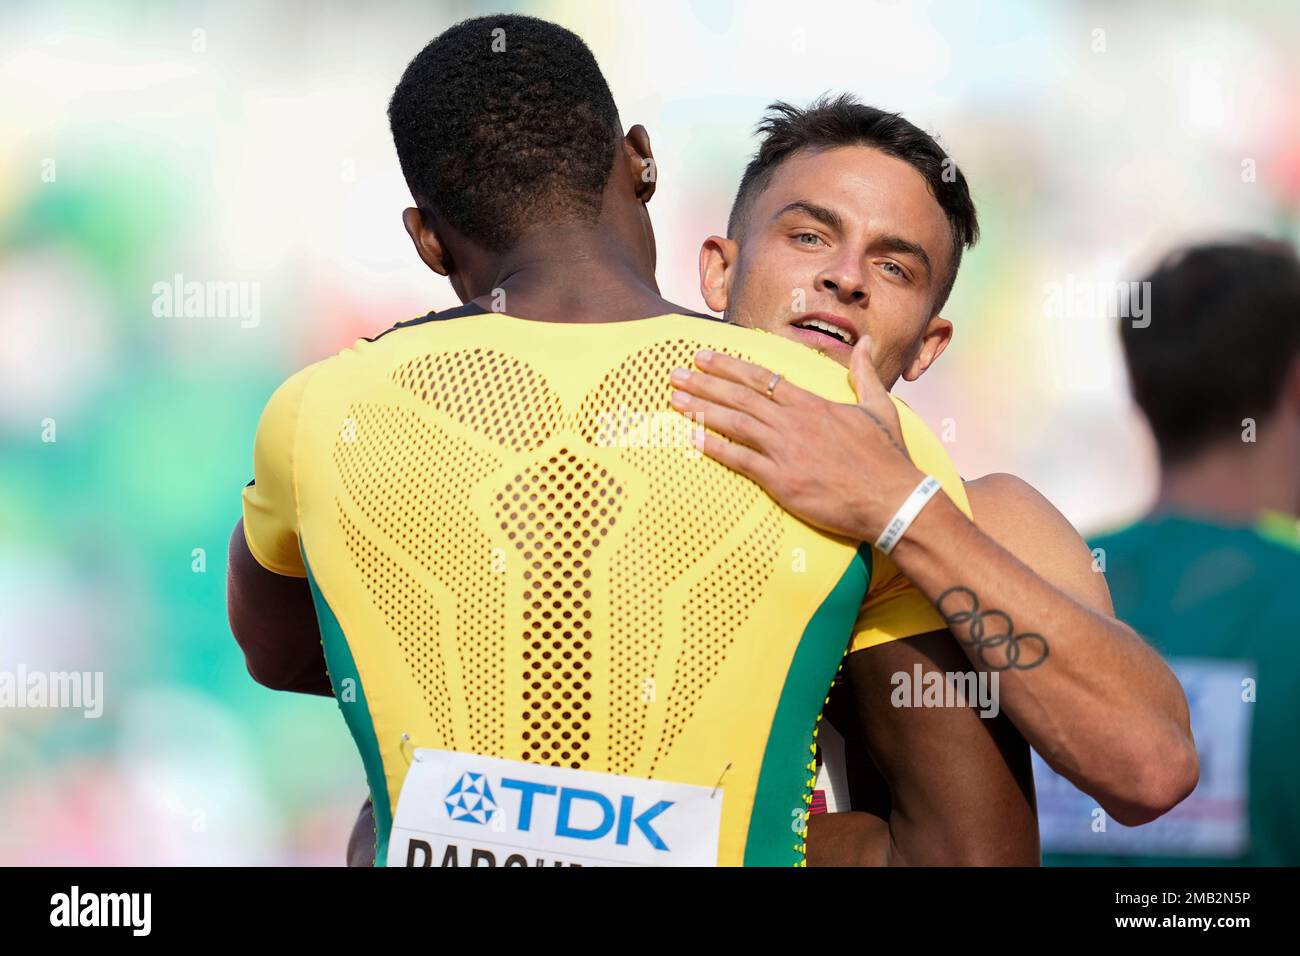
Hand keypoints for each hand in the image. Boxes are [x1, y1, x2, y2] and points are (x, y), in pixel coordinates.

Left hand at [668, 334, 924, 541]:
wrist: (893, 500)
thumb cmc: (887, 458)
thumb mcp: (879, 407)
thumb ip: (863, 374)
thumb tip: (864, 344)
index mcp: (813, 404)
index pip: (762, 378)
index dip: (729, 366)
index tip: (704, 356)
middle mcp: (793, 423)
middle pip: (740, 396)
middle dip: (704, 382)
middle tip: (675, 373)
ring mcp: (785, 451)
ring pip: (734, 423)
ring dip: (701, 409)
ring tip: (674, 399)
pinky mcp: (781, 480)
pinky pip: (739, 460)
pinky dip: (714, 447)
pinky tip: (691, 438)